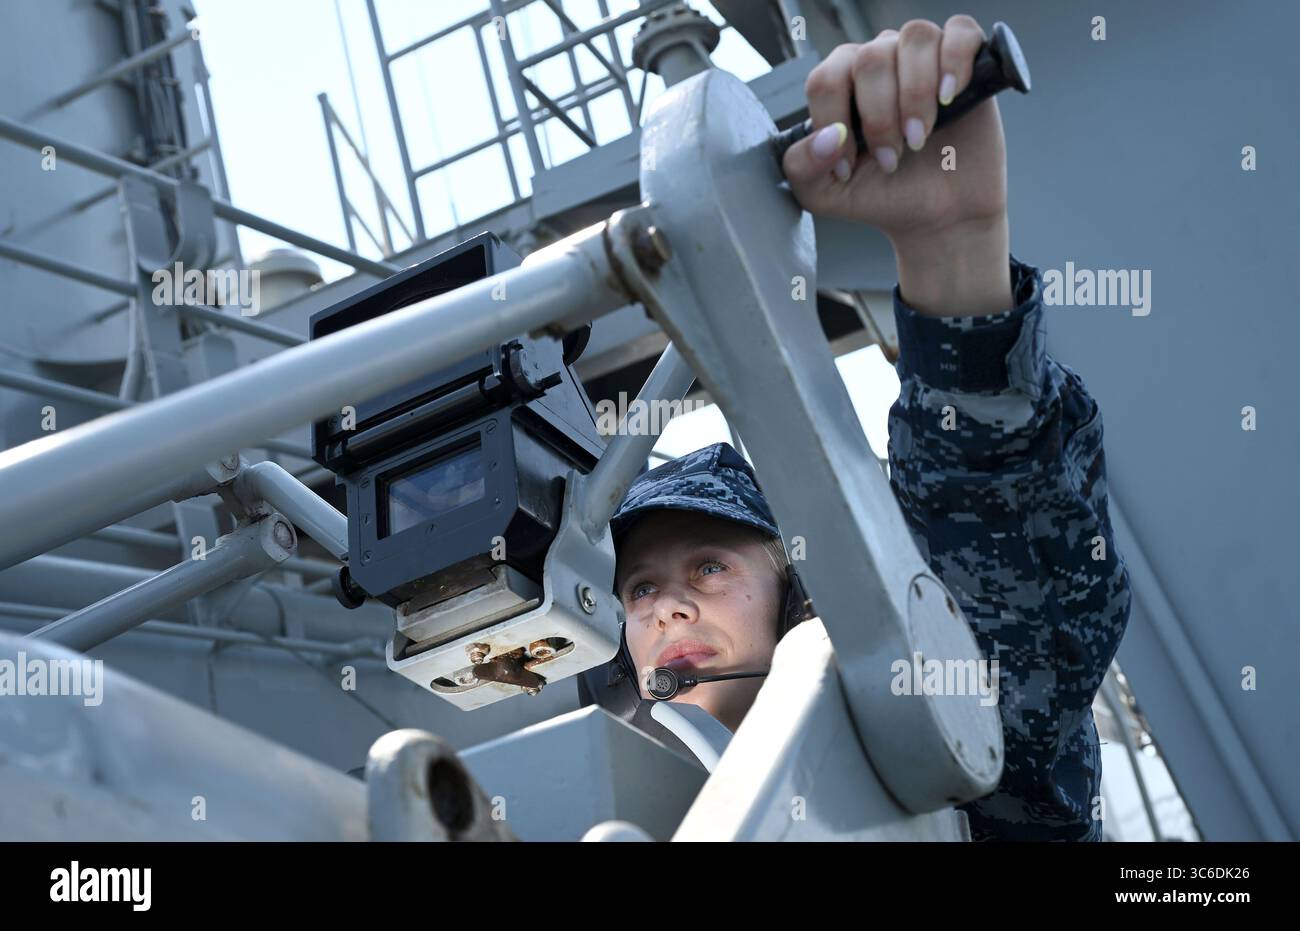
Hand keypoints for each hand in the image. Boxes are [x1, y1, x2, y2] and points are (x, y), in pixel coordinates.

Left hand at [782, 16, 1013, 316]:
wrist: (940, 213)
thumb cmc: (883, 195)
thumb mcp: (825, 194)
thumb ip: (801, 168)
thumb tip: (827, 137)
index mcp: (841, 83)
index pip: (825, 80)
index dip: (835, 122)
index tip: (848, 166)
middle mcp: (879, 60)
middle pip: (870, 59)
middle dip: (879, 117)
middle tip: (892, 156)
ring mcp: (922, 56)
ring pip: (913, 39)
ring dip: (916, 94)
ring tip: (920, 136)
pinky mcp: (966, 60)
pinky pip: (959, 32)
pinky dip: (955, 61)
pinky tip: (950, 96)